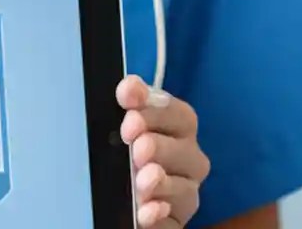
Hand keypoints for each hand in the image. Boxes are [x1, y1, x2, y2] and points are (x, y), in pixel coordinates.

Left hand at [118, 76, 209, 227]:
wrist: (114, 193)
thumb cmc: (121, 151)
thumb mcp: (122, 125)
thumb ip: (132, 103)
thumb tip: (129, 86)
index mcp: (177, 130)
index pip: (180, 115)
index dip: (157, 110)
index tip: (128, 106)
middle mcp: (187, 161)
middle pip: (185, 152)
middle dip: (160, 147)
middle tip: (137, 147)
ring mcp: (184, 193)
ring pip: (184, 188)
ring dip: (162, 184)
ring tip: (142, 182)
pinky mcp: (175, 221)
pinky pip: (173, 221)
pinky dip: (159, 217)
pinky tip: (145, 213)